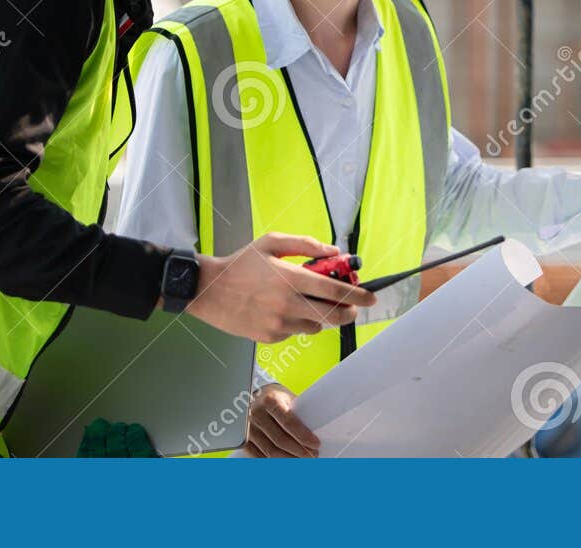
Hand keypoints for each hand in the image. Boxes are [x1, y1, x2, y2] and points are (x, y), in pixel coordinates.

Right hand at [186, 232, 376, 343]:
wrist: (208, 290)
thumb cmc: (241, 264)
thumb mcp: (271, 243)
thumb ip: (306, 245)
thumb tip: (335, 251)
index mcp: (291, 277)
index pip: (335, 290)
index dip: (358, 295)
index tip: (371, 297)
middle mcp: (288, 303)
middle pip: (333, 315)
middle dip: (349, 312)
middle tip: (351, 307)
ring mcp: (279, 324)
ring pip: (317, 326)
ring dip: (322, 317)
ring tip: (311, 303)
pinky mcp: (270, 338)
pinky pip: (296, 333)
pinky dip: (299, 323)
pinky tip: (285, 311)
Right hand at [243, 384, 318, 457]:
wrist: (252, 397)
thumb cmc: (274, 398)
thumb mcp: (286, 398)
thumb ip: (297, 413)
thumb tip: (315, 432)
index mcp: (270, 401)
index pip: (289, 422)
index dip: (303, 436)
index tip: (315, 445)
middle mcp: (256, 414)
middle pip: (281, 440)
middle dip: (299, 451)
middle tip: (313, 456)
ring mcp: (247, 428)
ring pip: (270, 452)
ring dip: (289, 459)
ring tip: (302, 461)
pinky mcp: (242, 440)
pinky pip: (259, 457)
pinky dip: (274, 462)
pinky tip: (285, 463)